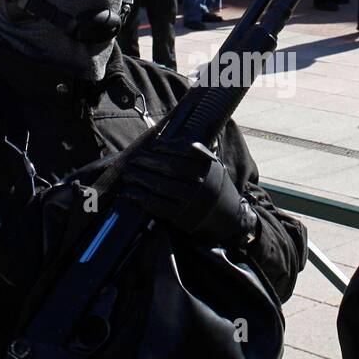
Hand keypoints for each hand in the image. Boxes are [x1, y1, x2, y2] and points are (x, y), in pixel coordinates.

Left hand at [124, 138, 257, 246]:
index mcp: (209, 169)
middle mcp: (202, 184)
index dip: (166, 148)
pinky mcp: (183, 218)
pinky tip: (131, 193)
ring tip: (128, 173)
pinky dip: (143, 198)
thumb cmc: (217, 188)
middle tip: (134, 158)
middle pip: (170, 169)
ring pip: (162, 187)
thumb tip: (173, 139)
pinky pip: (159, 206)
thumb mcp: (215, 167)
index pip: (184, 153)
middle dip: (149, 162)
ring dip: (141, 179)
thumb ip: (199, 154)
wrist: (230, 219)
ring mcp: (192, 202)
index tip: (153, 145)